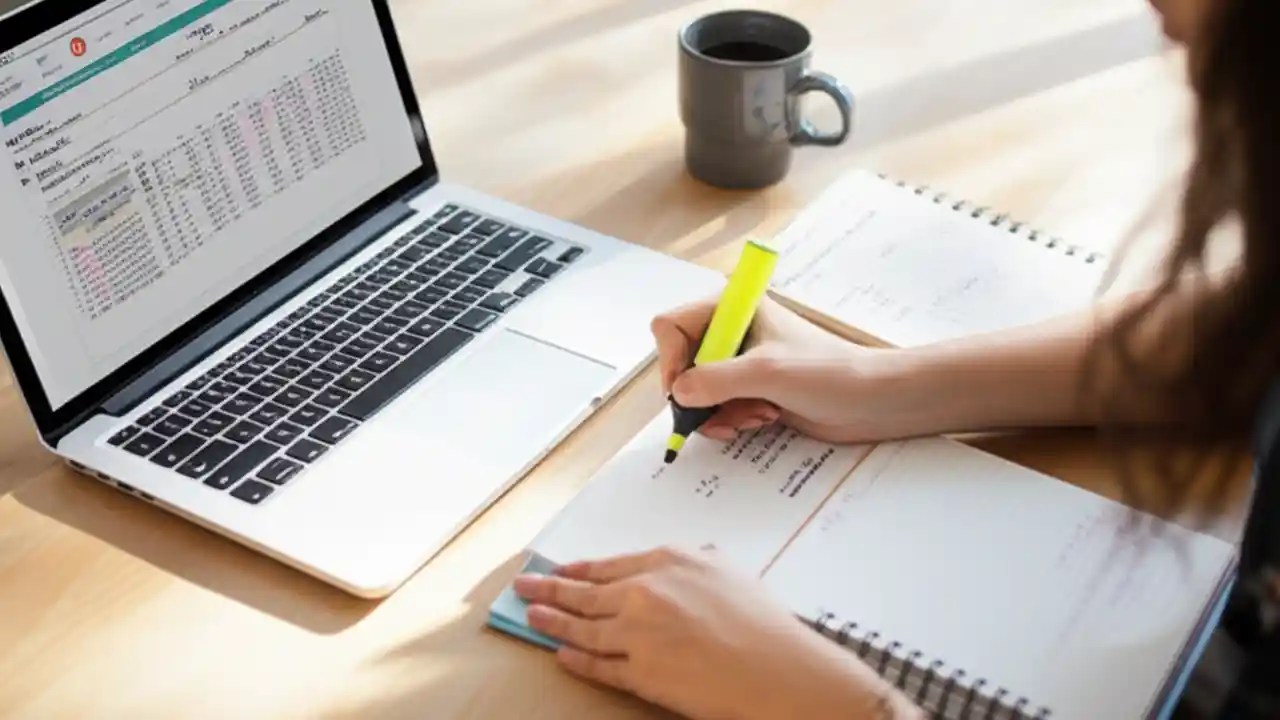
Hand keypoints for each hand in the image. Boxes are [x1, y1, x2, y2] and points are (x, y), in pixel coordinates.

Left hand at [515, 547, 918, 719]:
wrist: (781, 671)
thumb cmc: (765, 626)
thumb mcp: (731, 573)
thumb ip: (700, 563)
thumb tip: (692, 556)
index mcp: (669, 561)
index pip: (610, 565)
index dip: (579, 570)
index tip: (559, 570)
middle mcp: (647, 591)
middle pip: (585, 593)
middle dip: (549, 590)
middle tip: (524, 587)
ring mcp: (639, 633)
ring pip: (583, 628)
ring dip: (552, 623)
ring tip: (532, 618)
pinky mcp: (640, 672)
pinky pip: (599, 665)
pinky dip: (576, 660)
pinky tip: (561, 656)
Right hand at [652, 296, 910, 442]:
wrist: (872, 400)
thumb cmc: (829, 372)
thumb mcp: (766, 372)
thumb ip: (715, 380)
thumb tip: (678, 393)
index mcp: (733, 308)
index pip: (671, 326)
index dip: (670, 360)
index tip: (685, 388)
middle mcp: (732, 330)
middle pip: (680, 363)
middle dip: (699, 394)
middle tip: (723, 410)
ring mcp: (741, 360)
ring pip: (697, 391)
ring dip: (719, 411)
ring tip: (756, 414)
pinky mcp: (751, 388)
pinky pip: (717, 407)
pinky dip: (731, 419)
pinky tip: (761, 419)